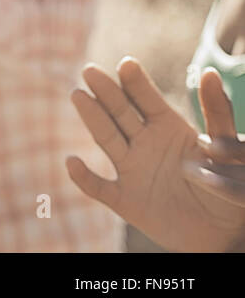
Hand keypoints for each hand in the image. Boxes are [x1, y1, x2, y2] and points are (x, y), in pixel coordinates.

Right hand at [66, 57, 244, 251]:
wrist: (218, 233)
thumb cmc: (226, 188)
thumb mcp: (226, 150)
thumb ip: (217, 113)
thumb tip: (208, 72)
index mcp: (168, 128)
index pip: (148, 101)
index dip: (137, 83)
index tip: (127, 64)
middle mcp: (144, 144)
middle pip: (121, 113)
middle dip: (107, 92)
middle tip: (91, 70)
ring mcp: (131, 171)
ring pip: (107, 140)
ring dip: (92, 118)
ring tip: (78, 94)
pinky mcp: (124, 200)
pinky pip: (100, 188)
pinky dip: (84, 178)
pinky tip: (72, 163)